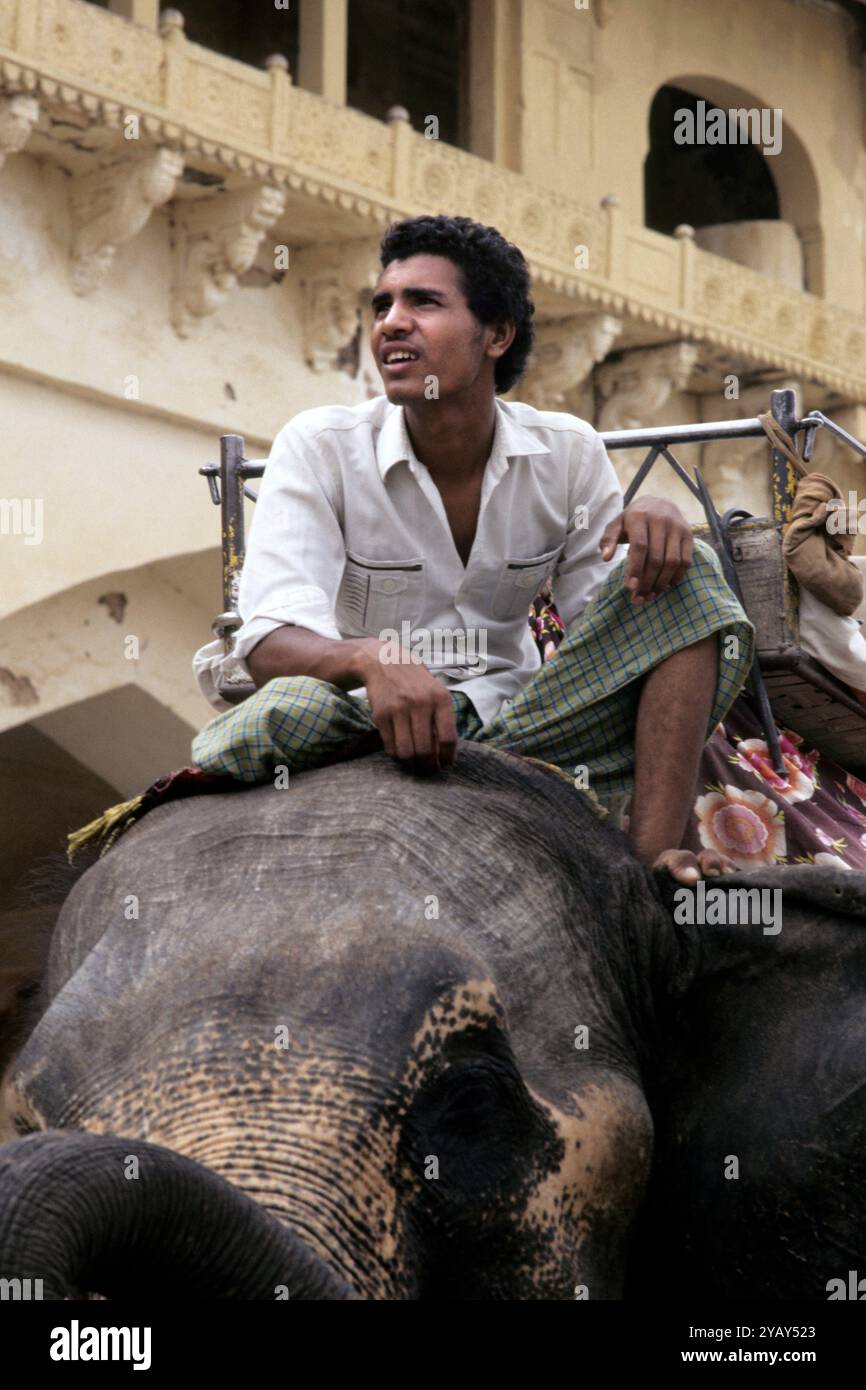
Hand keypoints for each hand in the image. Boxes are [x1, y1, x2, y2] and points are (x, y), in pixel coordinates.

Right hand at [358, 641, 457, 773]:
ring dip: (411, 763)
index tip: (446, 764)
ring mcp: (399, 709)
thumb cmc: (416, 681)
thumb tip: (446, 752)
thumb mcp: (436, 691)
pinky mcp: (381, 715)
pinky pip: (390, 747)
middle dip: (428, 766)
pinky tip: (400, 750)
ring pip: (406, 752)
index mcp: (440, 699)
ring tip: (414, 762)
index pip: (448, 738)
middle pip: (425, 750)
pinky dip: (396, 754)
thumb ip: (443, 718)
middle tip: (428, 769)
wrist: (384, 661)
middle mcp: (420, 703)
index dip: (447, 757)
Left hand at [599, 496, 692, 602]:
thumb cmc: (633, 519)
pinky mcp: (688, 535)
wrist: (659, 502)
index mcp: (639, 516)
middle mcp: (661, 520)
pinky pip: (686, 561)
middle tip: (639, 598)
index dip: (635, 569)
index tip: (630, 588)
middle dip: (647, 582)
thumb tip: (606, 557)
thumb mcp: (617, 524)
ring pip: (672, 562)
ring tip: (651, 595)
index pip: (639, 547)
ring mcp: (677, 527)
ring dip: (662, 583)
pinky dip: (676, 577)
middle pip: (656, 558)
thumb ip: (608, 539)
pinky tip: (666, 586)